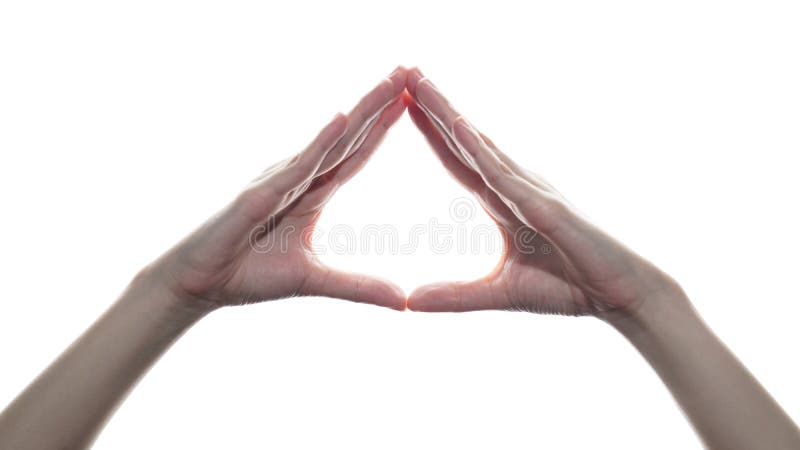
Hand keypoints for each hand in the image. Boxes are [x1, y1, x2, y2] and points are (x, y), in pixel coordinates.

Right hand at [144, 67, 407, 309]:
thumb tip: (403, 302)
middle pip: (349, 136)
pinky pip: (297, 166)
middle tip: (410, 70)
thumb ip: (359, 287)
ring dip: (362, 111)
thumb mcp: (316, 281)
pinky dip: (321, 143)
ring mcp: (279, 180)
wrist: (200, 286)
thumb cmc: (248, 274)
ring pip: (329, 141)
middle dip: (380, 103)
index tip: (413, 100)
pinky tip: (343, 120)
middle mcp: (299, 177)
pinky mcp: (260, 194)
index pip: (356, 153)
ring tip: (391, 83)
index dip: (383, 127)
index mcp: (314, 192)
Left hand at [405, 68, 682, 317]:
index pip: (457, 161)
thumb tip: (412, 304)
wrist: (620, 296)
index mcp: (500, 202)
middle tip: (404, 72)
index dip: (430, 133)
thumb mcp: (499, 294)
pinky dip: (479, 150)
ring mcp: (529, 191)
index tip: (403, 104)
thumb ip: (456, 297)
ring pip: (480, 147)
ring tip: (420, 83)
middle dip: (434, 107)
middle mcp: (513, 186)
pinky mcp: (544, 206)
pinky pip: (504, 175)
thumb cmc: (568, 289)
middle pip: (464, 141)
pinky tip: (455, 126)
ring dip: (448, 114)